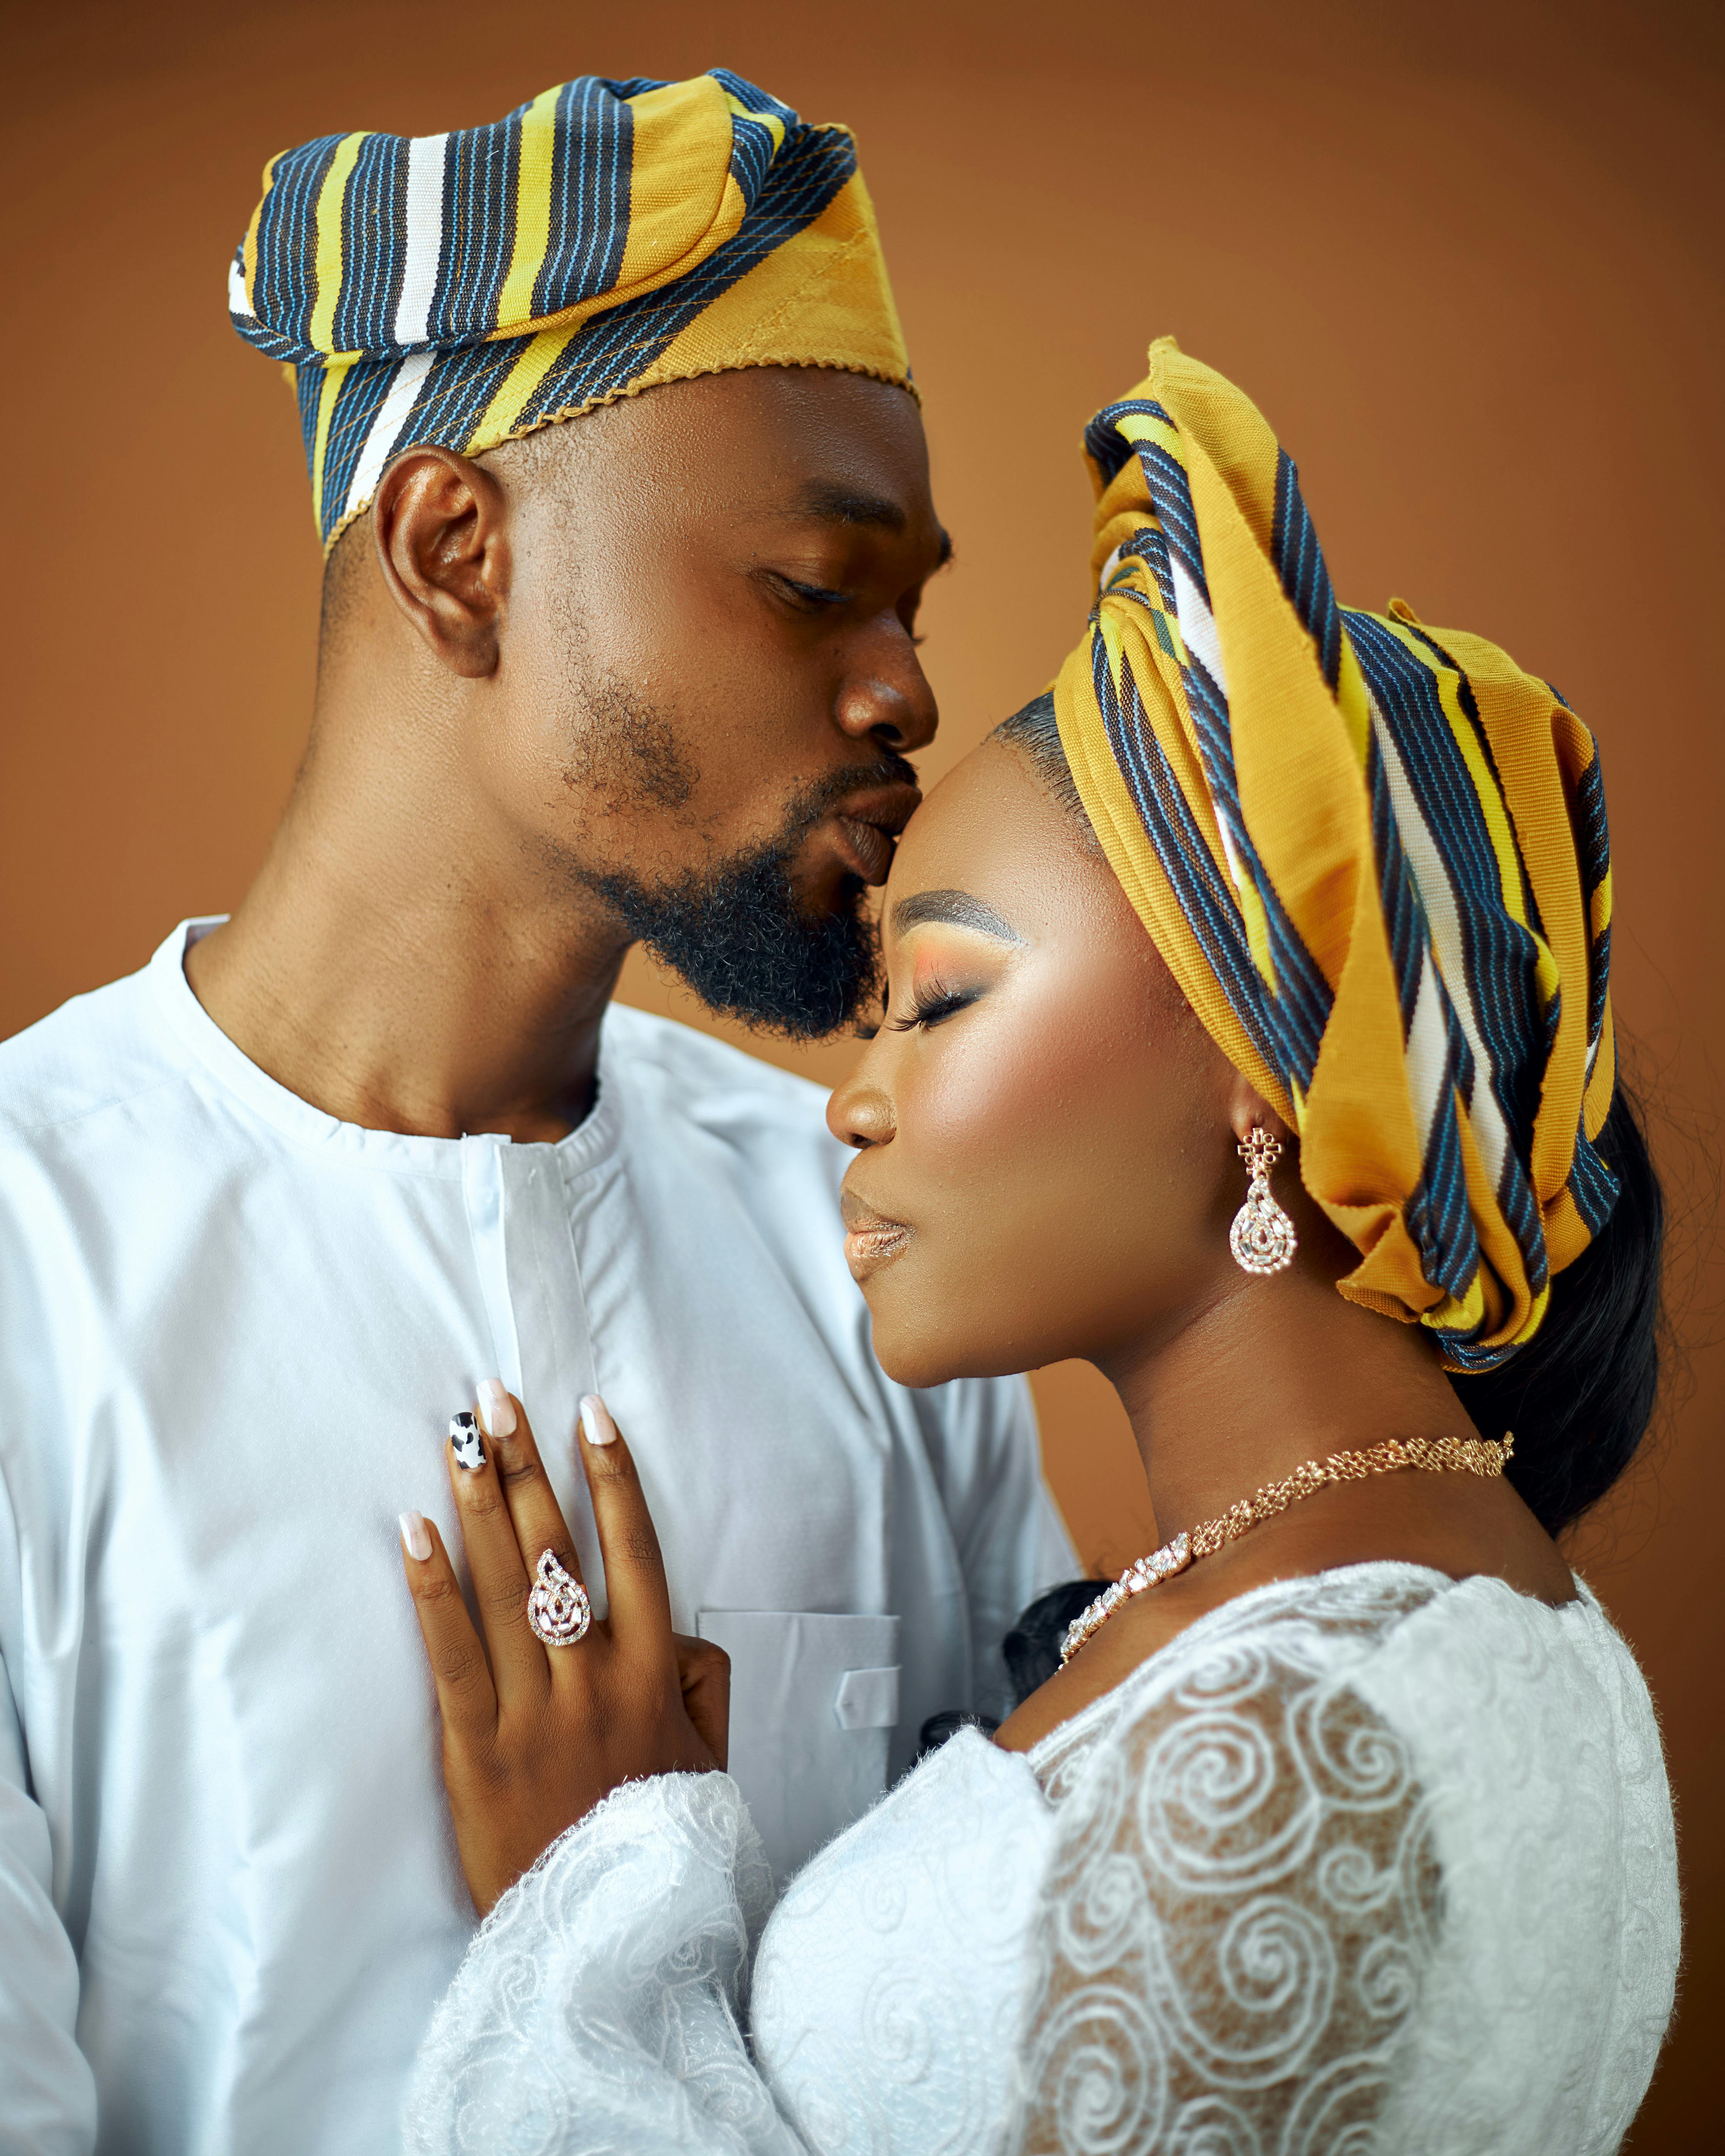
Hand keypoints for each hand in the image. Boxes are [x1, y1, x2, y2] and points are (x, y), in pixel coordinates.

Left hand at [400, 1390, 729, 1916]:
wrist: (608, 1940)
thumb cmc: (657, 1841)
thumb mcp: (705, 1756)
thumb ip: (696, 1678)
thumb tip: (667, 1627)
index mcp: (651, 1675)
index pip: (631, 1553)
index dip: (611, 1479)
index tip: (588, 1416)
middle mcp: (594, 1680)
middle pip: (556, 1550)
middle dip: (527, 1465)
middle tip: (498, 1397)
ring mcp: (534, 1714)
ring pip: (504, 1585)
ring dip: (479, 1500)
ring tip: (459, 1436)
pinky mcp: (475, 1752)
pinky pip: (451, 1654)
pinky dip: (431, 1587)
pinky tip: (414, 1529)